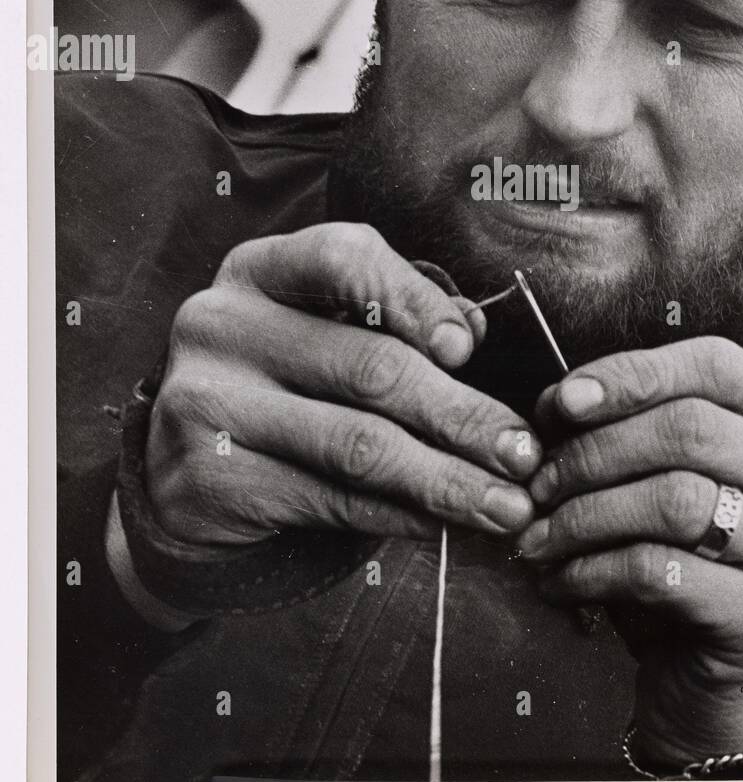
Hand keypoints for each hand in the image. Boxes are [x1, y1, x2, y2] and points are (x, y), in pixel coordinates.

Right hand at [144, 223, 538, 550]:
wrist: (180, 472)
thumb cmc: (281, 385)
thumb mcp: (322, 332)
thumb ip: (393, 320)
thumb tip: (472, 330)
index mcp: (259, 270)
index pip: (344, 258)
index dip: (415, 300)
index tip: (469, 349)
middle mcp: (223, 324)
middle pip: (368, 367)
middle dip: (462, 416)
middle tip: (523, 454)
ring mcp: (208, 401)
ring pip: (357, 445)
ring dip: (447, 481)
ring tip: (506, 506)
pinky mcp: (210, 476)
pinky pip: (333, 500)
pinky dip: (403, 514)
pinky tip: (447, 523)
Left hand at [519, 338, 742, 761]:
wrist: (731, 698)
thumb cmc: (696, 574)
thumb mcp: (676, 486)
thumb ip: (636, 433)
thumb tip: (559, 400)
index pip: (720, 365)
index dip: (634, 373)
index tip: (563, 402)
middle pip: (691, 428)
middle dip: (594, 451)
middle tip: (538, 484)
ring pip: (675, 499)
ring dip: (585, 514)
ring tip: (539, 536)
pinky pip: (662, 572)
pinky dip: (594, 571)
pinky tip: (563, 581)